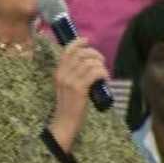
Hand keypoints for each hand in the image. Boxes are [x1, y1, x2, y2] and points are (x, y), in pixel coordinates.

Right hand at [49, 38, 108, 152]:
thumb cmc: (69, 105)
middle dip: (94, 54)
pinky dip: (102, 73)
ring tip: (104, 73)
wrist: (65, 122)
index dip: (78, 43)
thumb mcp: (67, 86)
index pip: (67, 51)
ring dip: (100, 65)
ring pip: (89, 62)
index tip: (87, 41)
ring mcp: (70, 81)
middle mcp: (62, 74)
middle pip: (80, 54)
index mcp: (58, 72)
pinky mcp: (79, 88)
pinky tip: (105, 79)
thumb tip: (88, 61)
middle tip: (101, 61)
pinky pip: (94, 73)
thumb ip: (73, 74)